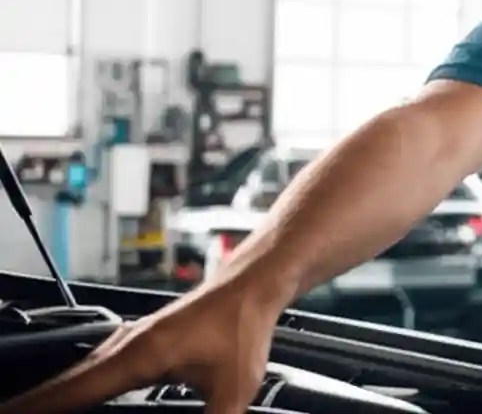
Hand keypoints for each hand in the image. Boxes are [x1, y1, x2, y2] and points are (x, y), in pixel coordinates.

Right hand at [0, 277, 282, 413]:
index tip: (10, 413)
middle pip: (64, 381)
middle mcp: (126, 344)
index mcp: (138, 356)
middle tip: (9, 412)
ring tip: (28, 408)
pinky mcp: (142, 339)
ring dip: (52, 393)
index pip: (73, 392)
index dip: (39, 407)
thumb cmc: (243, 326)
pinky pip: (94, 365)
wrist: (253, 285)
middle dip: (34, 402)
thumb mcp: (234, 390)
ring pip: (77, 371)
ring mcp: (132, 338)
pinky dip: (74, 383)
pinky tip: (75, 394)